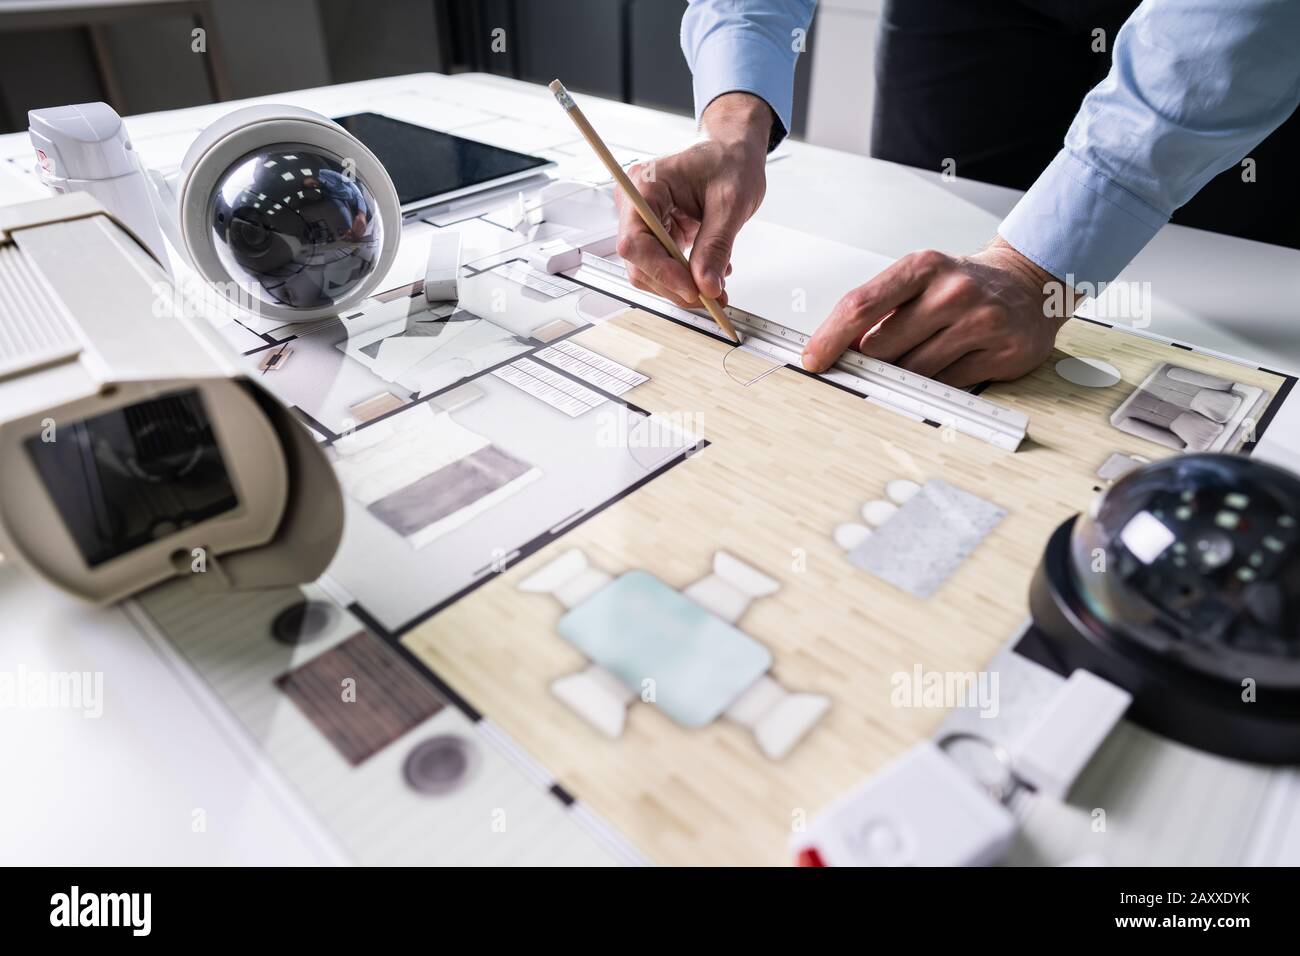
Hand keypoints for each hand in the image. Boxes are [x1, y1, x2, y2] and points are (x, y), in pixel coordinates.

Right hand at [616, 92, 769, 307]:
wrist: (733, 152)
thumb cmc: (730, 161)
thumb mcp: (731, 202)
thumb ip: (716, 245)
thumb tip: (707, 286)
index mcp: (645, 185)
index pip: (635, 241)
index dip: (660, 271)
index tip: (692, 290)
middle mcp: (637, 205)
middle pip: (640, 262)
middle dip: (675, 286)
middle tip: (712, 298)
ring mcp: (645, 222)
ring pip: (650, 272)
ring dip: (682, 288)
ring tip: (716, 289)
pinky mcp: (658, 235)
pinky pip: (664, 267)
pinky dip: (687, 279)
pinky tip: (711, 274)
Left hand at [801, 238, 1066, 386]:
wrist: (1030, 285)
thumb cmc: (963, 286)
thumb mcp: (919, 281)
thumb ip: (878, 311)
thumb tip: (835, 348)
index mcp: (923, 267)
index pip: (861, 305)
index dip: (829, 337)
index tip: (813, 359)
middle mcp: (953, 291)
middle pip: (881, 346)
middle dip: (870, 360)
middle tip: (874, 362)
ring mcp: (979, 322)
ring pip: (912, 370)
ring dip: (904, 374)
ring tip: (920, 356)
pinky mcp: (1000, 353)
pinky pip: (945, 385)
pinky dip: (936, 383)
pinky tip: (948, 363)